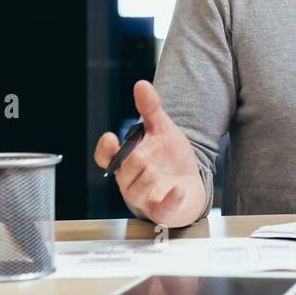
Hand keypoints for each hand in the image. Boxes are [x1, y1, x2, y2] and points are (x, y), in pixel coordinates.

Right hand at [93, 80, 206, 227]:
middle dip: (130, 165)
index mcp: (126, 160)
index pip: (106, 158)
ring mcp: (146, 197)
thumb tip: (141, 84)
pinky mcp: (162, 210)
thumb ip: (150, 109)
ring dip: (144, 181)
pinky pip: (162, 210)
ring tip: (153, 171)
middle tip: (139, 156)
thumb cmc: (169, 157)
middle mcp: (131, 180)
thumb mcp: (162, 129)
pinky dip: (170, 201)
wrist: (191, 181)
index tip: (110, 138)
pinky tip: (178, 190)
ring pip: (136, 193)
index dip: (105, 150)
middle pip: (122, 174)